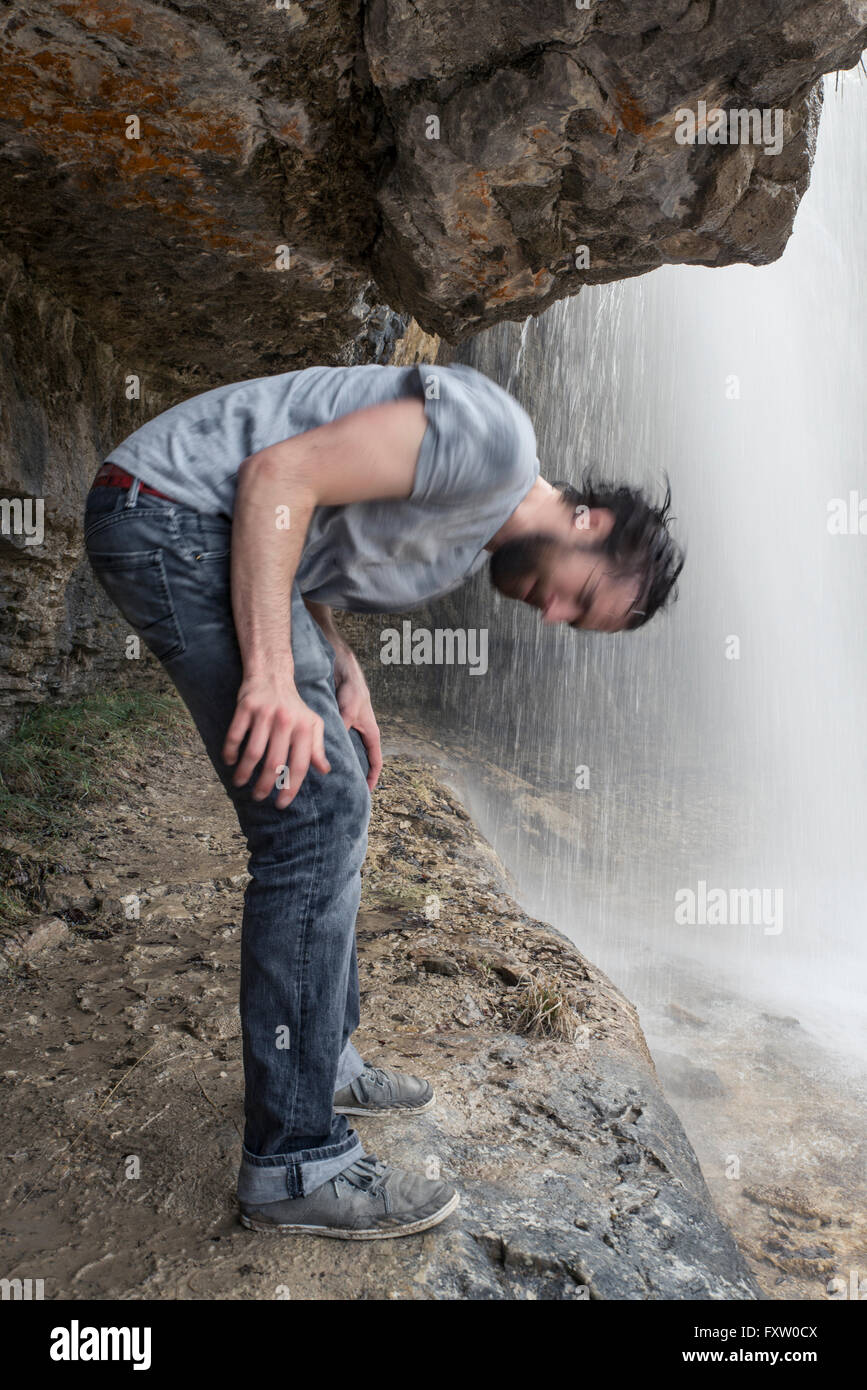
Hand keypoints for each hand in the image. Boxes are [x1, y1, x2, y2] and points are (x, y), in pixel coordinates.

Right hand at [222, 665, 330, 809]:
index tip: (281, 804)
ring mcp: (265, 713)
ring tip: (240, 783)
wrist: (272, 674)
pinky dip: (230, 751)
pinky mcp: (246, 706)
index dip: (290, 788)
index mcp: (305, 728)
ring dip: (245, 772)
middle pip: (274, 763)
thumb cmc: (294, 705)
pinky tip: (230, 761)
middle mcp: (286, 721)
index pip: (299, 765)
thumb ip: (318, 747)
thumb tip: (324, 770)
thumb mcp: (313, 723)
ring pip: (253, 752)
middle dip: (265, 785)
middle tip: (258, 797)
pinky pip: (235, 735)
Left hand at [333, 651, 382, 790]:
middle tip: (339, 794)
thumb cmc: (350, 686)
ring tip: (320, 782)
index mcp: (370, 732)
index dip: (372, 778)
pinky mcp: (333, 724)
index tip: (365, 793)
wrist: (339, 666)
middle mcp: (358, 733)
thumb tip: (335, 745)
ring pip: (342, 754)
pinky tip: (308, 761)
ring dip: (334, 766)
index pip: (375, 761)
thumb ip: (344, 724)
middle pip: (358, 761)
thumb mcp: (349, 707)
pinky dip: (322, 753)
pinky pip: (329, 744)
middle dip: (351, 777)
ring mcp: (346, 729)